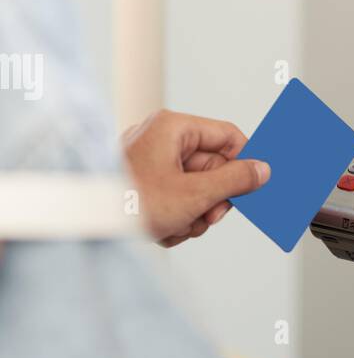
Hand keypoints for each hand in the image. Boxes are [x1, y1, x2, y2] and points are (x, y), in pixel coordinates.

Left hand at [123, 110, 270, 246]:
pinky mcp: (145, 185)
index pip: (226, 135)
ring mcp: (151, 163)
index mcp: (172, 128)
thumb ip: (235, 181)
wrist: (87, 227)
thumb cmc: (130, 203)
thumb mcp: (194, 194)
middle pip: (213, 167)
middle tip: (207, 215)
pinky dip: (176, 219)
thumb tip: (262, 170)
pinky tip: (162, 228)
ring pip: (197, 189)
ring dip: (194, 214)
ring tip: (175, 224)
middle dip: (212, 199)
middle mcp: (161, 140)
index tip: (257, 183)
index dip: (245, 161)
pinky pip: (177, 200)